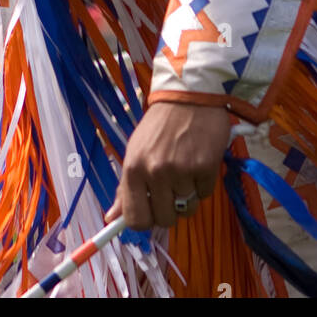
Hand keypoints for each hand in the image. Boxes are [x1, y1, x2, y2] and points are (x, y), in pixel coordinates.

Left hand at [105, 100, 231, 229]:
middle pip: (164, 220)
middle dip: (170, 208)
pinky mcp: (205, 167)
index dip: (145, 220)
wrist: (188, 95)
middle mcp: (155, 172)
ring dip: (188, 195)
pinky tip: (199, 162)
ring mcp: (181, 170)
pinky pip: (205, 194)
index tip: (151, 210)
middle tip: (172, 186)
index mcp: (133, 169)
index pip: (135, 219)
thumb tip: (111, 218)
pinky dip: (203, 183)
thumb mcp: (135, 151)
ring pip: (187, 209)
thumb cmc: (160, 125)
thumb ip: (125, 187)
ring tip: (186, 169)